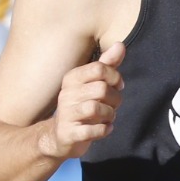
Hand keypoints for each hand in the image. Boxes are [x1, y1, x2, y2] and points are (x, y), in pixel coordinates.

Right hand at [38, 42, 124, 160]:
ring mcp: (65, 114)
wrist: (60, 136)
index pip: (99, 68)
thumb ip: (107, 65)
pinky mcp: (68, 133)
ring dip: (110, 115)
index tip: (117, 86)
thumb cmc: (82, 105)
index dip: (115, 77)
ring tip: (108, 117)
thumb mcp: (93, 83)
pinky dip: (104, 130)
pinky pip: (93, 130)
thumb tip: (120, 44)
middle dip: (115, 99)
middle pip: (102, 89)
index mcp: (72, 78)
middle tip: (113, 105)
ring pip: (97, 108)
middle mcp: (66, 94)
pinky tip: (104, 128)